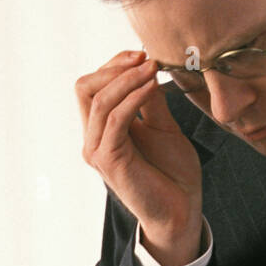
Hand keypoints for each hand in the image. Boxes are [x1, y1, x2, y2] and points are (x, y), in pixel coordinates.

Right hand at [75, 50, 204, 265]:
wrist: (180, 211)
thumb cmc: (172, 173)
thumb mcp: (162, 127)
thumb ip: (150, 101)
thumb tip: (146, 67)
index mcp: (102, 130)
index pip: (92, 86)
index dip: (114, 65)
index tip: (143, 54)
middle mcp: (93, 139)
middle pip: (85, 87)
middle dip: (114, 67)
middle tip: (145, 58)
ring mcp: (97, 150)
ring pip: (99, 99)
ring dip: (127, 78)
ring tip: (153, 69)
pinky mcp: (109, 160)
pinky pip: (115, 118)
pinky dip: (133, 97)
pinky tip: (153, 87)